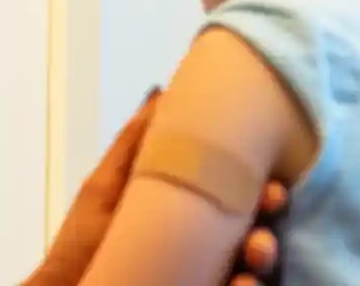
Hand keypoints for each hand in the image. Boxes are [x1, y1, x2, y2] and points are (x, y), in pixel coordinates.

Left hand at [22, 89, 288, 285]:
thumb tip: (162, 91)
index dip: (265, 191)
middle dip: (273, 218)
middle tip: (272, 204)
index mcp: (196, 214)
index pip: (244, 199)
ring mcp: (213, 275)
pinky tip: (242, 282)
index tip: (273, 183)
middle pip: (261, 230)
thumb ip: (136, 142)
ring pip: (258, 266)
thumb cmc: (86, 240)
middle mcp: (212, 247)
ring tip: (256, 250)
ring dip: (265, 255)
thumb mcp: (109, 185)